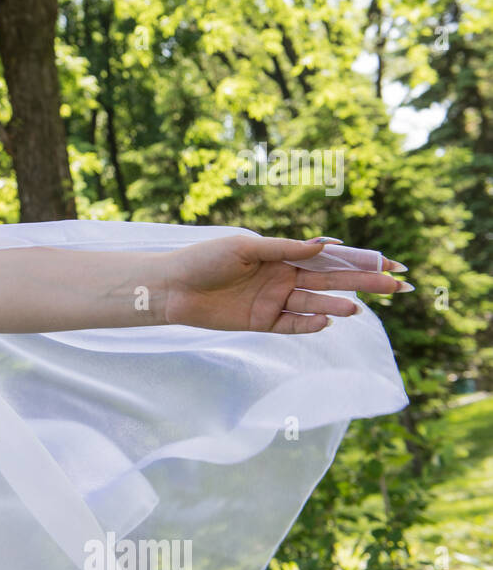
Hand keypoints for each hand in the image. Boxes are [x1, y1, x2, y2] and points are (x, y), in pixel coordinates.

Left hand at [163, 236, 409, 333]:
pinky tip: (327, 320)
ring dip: (338, 305)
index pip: (330, 257)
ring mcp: (274, 301)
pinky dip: (310, 323)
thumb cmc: (204, 260)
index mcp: (283, 255)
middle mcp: (283, 277)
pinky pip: (292, 325)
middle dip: (365, 283)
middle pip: (332, 281)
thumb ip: (285, 250)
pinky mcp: (260, 322)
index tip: (391, 263)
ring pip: (316, 303)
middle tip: (397, 287)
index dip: (361, 259)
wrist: (171, 287)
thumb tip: (325, 245)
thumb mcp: (246, 248)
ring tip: (358, 308)